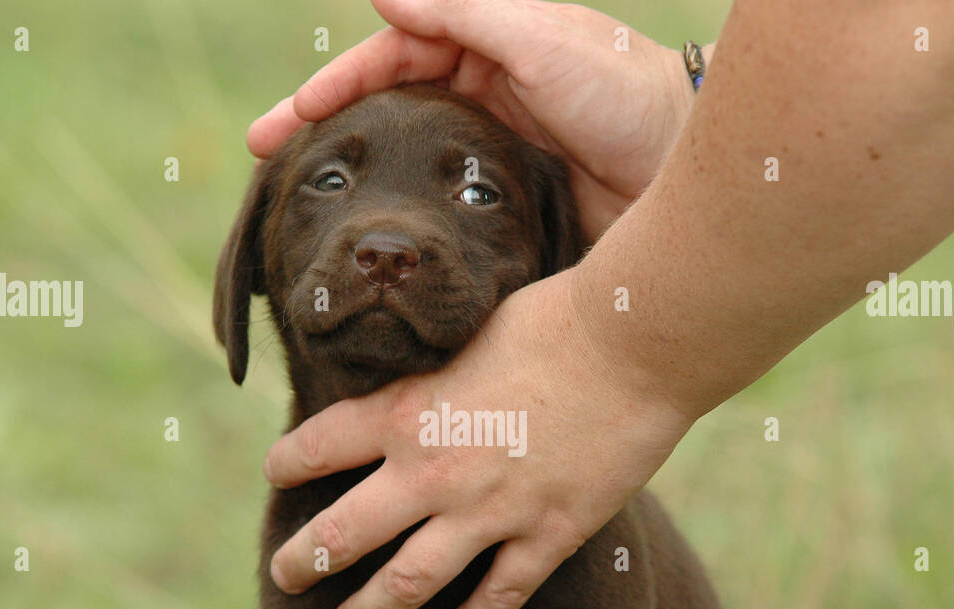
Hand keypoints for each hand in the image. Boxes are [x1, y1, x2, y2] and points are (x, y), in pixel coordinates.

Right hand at [247, 0, 704, 241]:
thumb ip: (463, 11)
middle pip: (386, 109)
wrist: (688, 175)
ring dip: (358, 178)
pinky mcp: (506, 207)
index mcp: (487, 48)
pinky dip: (403, 221)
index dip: (333, 87)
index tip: (283, 122)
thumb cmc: (626, 93)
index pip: (391, 58)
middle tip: (264, 164)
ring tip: (301, 209)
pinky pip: (441, 211)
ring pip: (407, 161)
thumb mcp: (540, 39)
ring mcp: (492, 155)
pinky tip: (373, 241)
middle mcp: (483, 97)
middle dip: (326, 131)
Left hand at [264, 271, 691, 608]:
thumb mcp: (467, 333)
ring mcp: (490, 510)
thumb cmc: (555, 318)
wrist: (633, 342)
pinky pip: (498, 597)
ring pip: (407, 583)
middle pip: (341, 536)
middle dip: (302, 563)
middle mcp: (433, 469)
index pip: (316, 447)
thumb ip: (431, 374)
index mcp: (406, 410)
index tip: (275, 475)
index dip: (285, 464)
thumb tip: (412, 388)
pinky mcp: (547, 533)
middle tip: (283, 578)